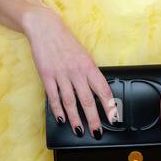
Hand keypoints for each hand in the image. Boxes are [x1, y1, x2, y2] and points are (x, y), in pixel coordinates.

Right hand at [21, 6, 115, 136]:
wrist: (46, 28)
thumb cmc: (66, 43)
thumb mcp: (83, 56)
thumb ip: (89, 73)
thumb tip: (97, 91)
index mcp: (89, 66)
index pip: (103, 90)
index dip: (109, 105)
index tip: (114, 118)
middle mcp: (77, 72)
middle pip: (87, 100)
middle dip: (93, 118)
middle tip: (97, 132)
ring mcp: (61, 75)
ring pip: (70, 102)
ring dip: (75, 118)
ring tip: (79, 130)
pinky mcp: (47, 76)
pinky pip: (54, 97)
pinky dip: (57, 110)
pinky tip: (61, 119)